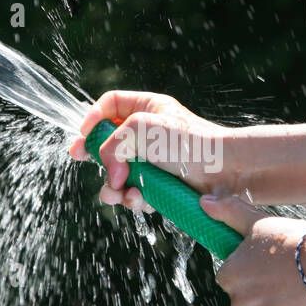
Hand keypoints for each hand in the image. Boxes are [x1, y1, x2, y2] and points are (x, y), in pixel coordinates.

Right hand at [69, 90, 234, 212]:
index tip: (81, 136)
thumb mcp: (140, 129)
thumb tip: (110, 174)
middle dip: (97, 156)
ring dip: (113, 185)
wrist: (224, 172)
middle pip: (109, 142)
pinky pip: (136, 192)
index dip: (92, 118)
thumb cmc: (188, 142)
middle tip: (80, 161)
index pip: (110, 105)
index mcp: (147, 107)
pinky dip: (133, 198)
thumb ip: (112, 145)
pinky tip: (140, 200)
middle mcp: (149, 132)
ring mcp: (154, 160)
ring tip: (116, 192)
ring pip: (119, 173)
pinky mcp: (161, 184)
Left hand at [200, 194, 305, 305]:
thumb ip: (230, 213)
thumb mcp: (259, 222)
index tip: (275, 266)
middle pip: (254, 305)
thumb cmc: (295, 241)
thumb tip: (204, 203)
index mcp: (229, 280)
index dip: (258, 274)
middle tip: (293, 279)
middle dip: (270, 297)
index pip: (237, 282)